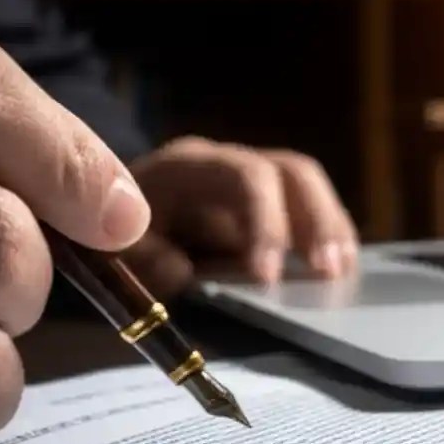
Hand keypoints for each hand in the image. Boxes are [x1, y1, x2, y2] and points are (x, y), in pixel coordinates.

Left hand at [122, 136, 357, 297]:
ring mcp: (252, 185)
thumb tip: (182, 273)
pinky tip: (340, 273)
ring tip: (342, 274)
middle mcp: (227, 165)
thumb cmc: (108, 236)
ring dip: (330, 230)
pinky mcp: (265, 209)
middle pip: (290, 172)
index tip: (269, 278)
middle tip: (328, 273)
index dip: (265, 223)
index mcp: (188, 167)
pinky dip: (326, 239)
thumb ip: (139, 260)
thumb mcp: (110, 250)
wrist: (101, 218)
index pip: (244, 177)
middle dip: (316, 221)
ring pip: (307, 190)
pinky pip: (306, 214)